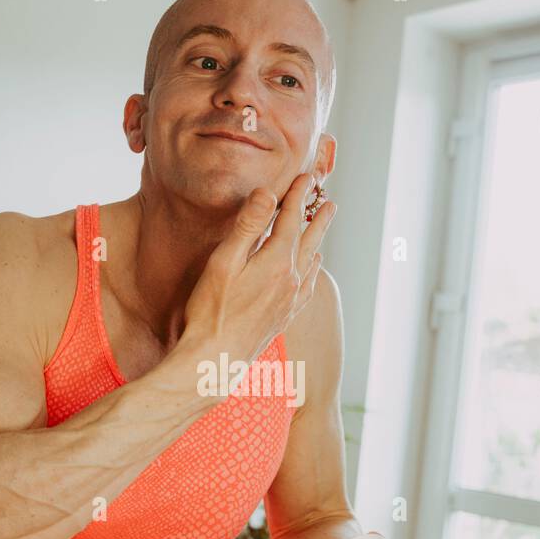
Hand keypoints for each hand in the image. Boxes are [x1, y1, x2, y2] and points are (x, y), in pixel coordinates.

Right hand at [182, 172, 336, 364]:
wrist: (214, 362)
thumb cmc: (210, 312)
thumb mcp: (224, 263)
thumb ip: (247, 227)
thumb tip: (268, 194)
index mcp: (276, 262)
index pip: (291, 219)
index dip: (297, 195)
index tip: (304, 176)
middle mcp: (291, 280)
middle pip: (309, 240)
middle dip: (317, 216)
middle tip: (329, 200)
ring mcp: (290, 301)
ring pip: (311, 262)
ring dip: (317, 241)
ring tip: (323, 227)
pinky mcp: (284, 317)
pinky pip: (308, 287)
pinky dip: (313, 271)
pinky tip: (312, 270)